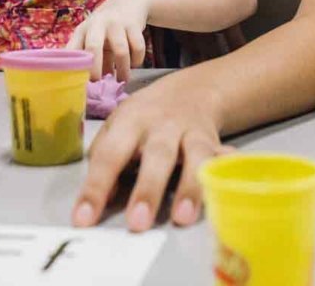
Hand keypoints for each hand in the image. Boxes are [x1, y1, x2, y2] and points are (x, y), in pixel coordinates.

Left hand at [66, 0, 149, 80]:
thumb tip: (91, 87)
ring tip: (123, 80)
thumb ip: (92, 60)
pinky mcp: (133, 24)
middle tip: (97, 82)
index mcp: (82, 31)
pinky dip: (137, 60)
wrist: (128, 2)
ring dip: (123, 69)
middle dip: (95, 67)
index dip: (72, 67)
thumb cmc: (105, 29)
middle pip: (93, 47)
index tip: (76, 83)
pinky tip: (135, 64)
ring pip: (121, 51)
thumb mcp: (93, 39)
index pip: (72, 50)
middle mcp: (97, 24)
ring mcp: (116, 23)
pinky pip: (137, 47)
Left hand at [72, 72, 231, 231]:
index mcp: (130, 122)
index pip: (109, 156)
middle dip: (147, 190)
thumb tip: (103, 196)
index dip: (96, 188)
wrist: (189, 92)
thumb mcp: (117, 127)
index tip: (84, 218)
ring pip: (195, 157)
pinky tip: (229, 184)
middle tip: (137, 223)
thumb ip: (105, 158)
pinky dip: (227, 168)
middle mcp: (162, 125)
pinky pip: (223, 157)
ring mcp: (192, 133)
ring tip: (182, 218)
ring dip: (190, 187)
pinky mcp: (214, 143)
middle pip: (156, 156)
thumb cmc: (144, 119)